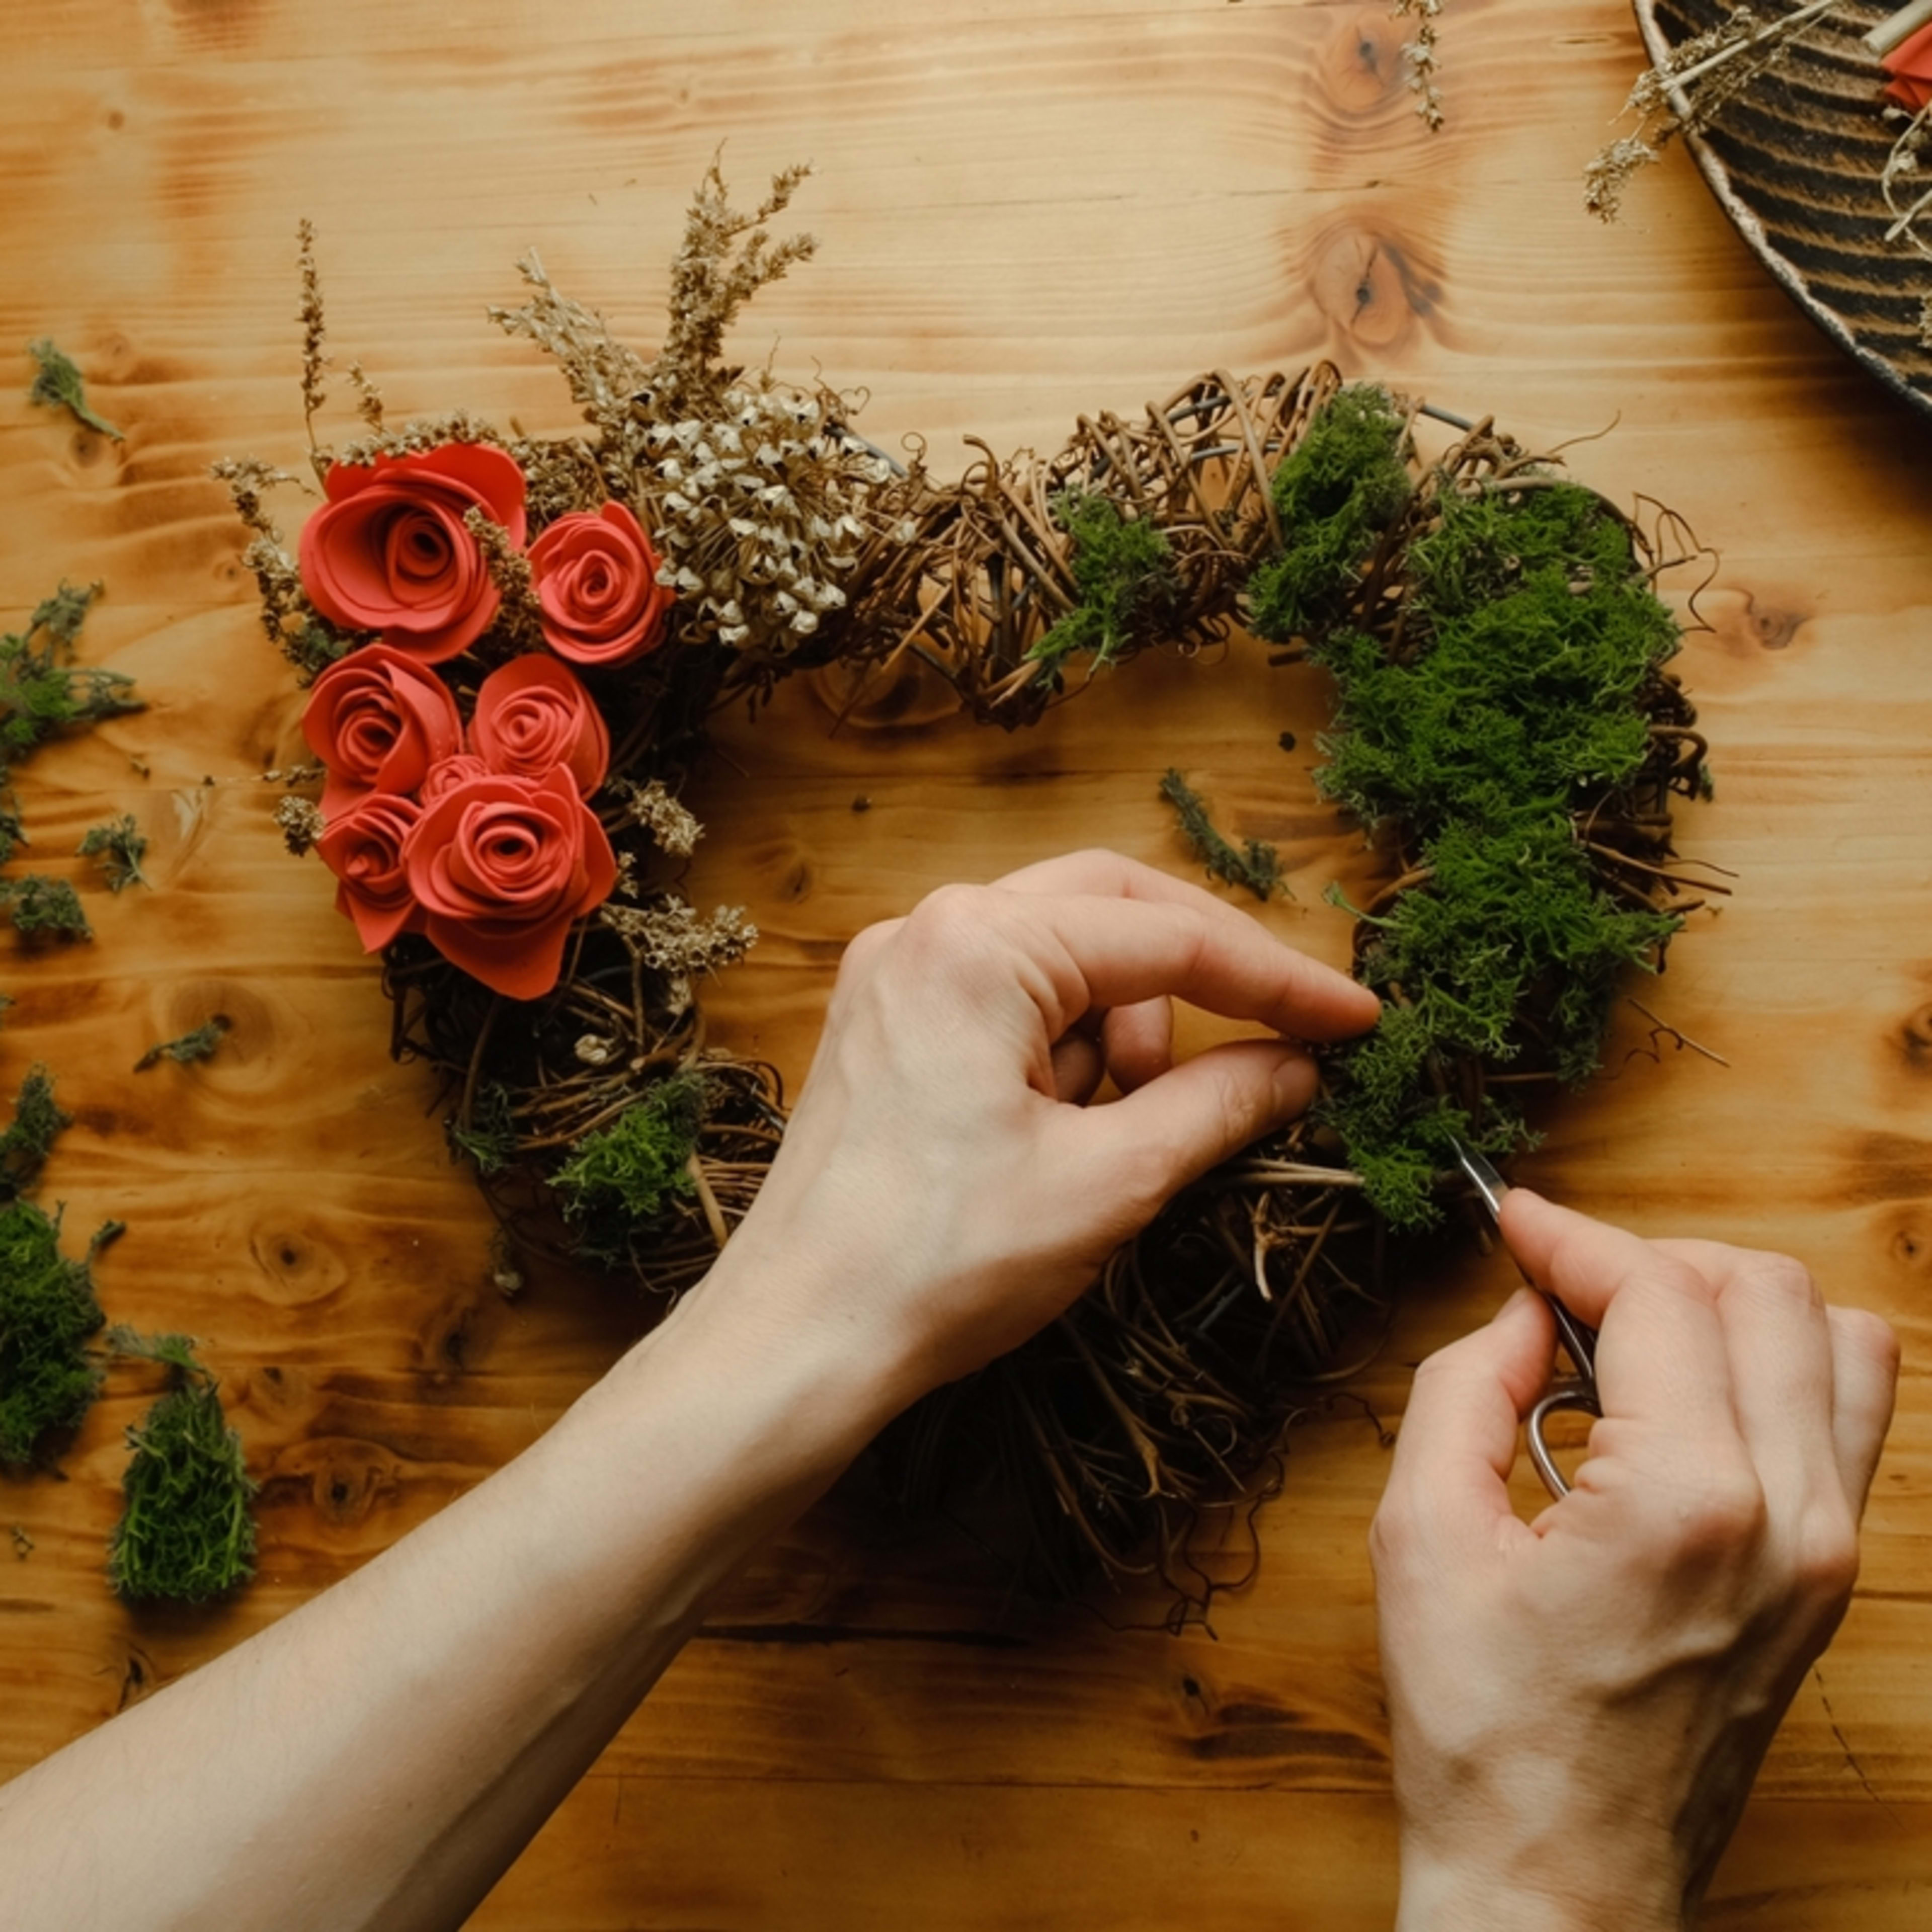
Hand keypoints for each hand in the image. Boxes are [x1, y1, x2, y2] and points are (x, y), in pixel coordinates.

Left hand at [705, 848, 1380, 1401]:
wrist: (798, 1340)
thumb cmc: (941, 1262)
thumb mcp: (1111, 1180)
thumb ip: (1218, 1103)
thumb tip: (1299, 1065)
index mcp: (981, 945)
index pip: (1169, 937)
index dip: (1279, 982)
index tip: (1356, 1020)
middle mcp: (929, 931)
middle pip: (1111, 910)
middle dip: (1203, 979)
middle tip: (1281, 1043)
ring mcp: (898, 973)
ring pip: (1060, 958)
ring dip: (1123, 1031)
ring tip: (1123, 1135)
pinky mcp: (885, 1023)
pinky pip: (1008, 1000)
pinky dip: (1064, 1053)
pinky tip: (1064, 1134)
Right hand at [1371, 1192, 1898, 1930]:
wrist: (1559, 1878)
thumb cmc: (1482, 1726)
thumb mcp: (1420, 1533)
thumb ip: (1463, 1388)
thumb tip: (1521, 1314)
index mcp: (1687, 1502)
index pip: (1659, 1293)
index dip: (1574, 1237)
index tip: (1513, 1224)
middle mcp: (1791, 1518)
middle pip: (1768, 1290)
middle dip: (1654, 1255)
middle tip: (1563, 1283)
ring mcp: (1829, 1554)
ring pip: (1842, 1340)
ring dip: (1732, 1303)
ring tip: (1637, 1332)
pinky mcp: (1832, 1581)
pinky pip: (1850, 1418)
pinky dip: (1777, 1367)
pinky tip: (1682, 1399)